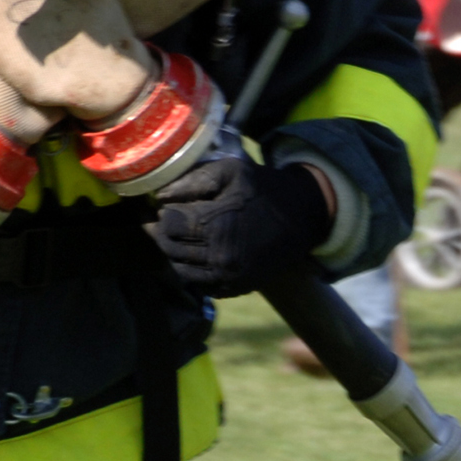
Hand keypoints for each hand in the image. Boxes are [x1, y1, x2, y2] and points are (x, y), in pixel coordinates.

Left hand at [147, 154, 334, 297]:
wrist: (301, 218)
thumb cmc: (263, 189)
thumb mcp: (231, 171)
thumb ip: (193, 181)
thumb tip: (159, 196)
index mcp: (217, 225)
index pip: (167, 224)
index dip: (161, 212)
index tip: (164, 203)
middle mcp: (220, 257)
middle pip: (169, 248)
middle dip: (162, 231)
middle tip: (163, 218)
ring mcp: (227, 277)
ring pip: (178, 269)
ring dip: (173, 251)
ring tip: (178, 234)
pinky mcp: (233, 288)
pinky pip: (197, 283)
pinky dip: (189, 268)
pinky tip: (195, 251)